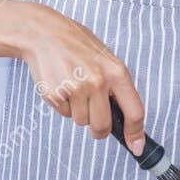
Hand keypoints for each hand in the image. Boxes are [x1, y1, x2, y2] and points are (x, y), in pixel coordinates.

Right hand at [14, 2, 147, 152]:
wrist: (44, 33)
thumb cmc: (77, 45)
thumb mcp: (106, 59)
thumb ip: (116, 87)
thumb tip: (127, 119)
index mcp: (116, 72)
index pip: (134, 112)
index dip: (136, 134)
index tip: (136, 147)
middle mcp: (98, 82)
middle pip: (103, 126)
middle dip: (99, 129)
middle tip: (93, 116)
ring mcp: (75, 88)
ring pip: (82, 121)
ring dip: (78, 111)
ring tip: (73, 86)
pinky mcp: (55, 94)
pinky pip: (64, 114)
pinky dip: (63, 105)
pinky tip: (61, 84)